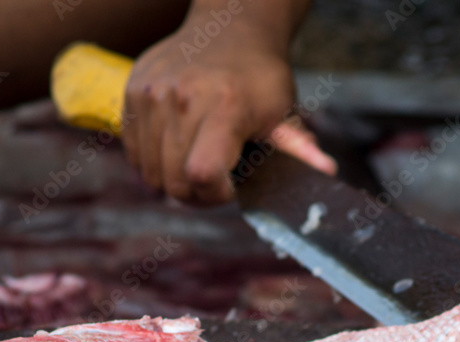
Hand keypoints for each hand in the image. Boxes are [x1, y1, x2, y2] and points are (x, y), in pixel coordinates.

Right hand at [123, 17, 334, 203]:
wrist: (229, 27)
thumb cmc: (261, 79)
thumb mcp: (284, 112)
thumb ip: (299, 149)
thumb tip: (327, 172)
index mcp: (225, 107)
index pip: (202, 174)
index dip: (215, 196)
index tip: (229, 189)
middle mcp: (182, 98)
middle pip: (174, 181)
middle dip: (196, 195)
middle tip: (215, 183)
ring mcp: (152, 94)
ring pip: (150, 171)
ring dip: (173, 180)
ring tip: (197, 162)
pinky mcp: (132, 92)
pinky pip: (134, 152)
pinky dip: (152, 162)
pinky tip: (176, 148)